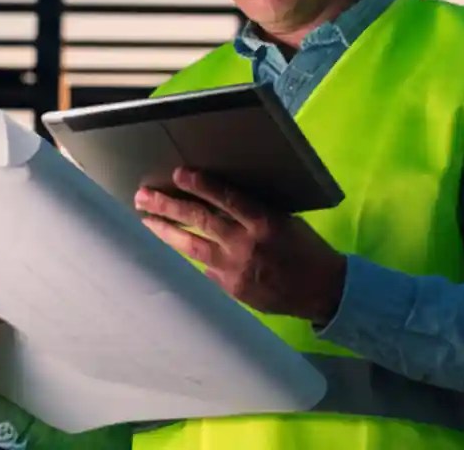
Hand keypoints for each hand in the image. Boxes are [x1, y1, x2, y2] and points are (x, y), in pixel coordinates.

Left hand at [135, 167, 346, 324]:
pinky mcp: (229, 288)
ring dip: (165, 230)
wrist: (320, 290)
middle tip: (144, 196)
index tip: (178, 173)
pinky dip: (190, 256)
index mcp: (264, 222)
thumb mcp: (285, 221)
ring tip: (145, 219)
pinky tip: (173, 246)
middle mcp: (245, 244)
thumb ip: (253, 213)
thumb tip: (218, 200)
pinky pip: (204, 268)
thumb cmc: (305, 248)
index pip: (226, 198)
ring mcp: (234, 268)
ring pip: (191, 246)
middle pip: (199, 220)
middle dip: (168, 206)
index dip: (200, 184)